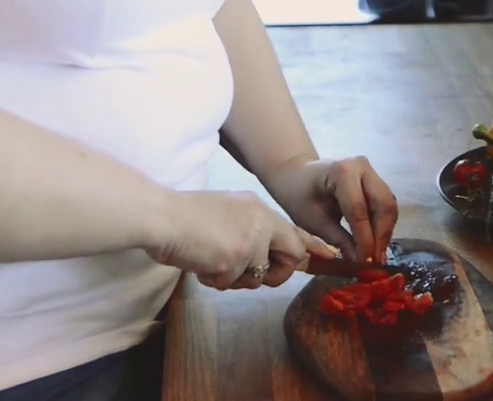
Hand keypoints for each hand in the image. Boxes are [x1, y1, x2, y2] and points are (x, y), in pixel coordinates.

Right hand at [144, 189, 335, 289]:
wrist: (163, 217)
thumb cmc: (187, 215)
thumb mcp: (228, 212)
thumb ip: (251, 229)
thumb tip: (265, 254)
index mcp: (259, 209)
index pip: (294, 232)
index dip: (312, 248)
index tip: (329, 258)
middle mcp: (261, 224)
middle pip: (289, 257)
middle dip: (276, 273)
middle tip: (247, 272)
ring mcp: (250, 242)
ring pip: (256, 278)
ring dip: (233, 277)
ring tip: (210, 258)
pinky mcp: (234, 260)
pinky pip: (229, 283)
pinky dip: (213, 279)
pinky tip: (200, 261)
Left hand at [261, 156, 398, 263]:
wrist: (297, 176)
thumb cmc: (299, 197)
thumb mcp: (314, 222)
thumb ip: (339, 240)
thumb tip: (360, 261)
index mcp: (342, 172)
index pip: (359, 210)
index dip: (364, 238)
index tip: (364, 262)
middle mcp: (362, 167)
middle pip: (383, 204)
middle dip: (381, 235)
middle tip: (376, 260)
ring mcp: (371, 171)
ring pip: (389, 204)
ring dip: (385, 231)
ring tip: (377, 255)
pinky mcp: (375, 180)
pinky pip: (385, 203)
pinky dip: (383, 224)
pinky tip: (376, 243)